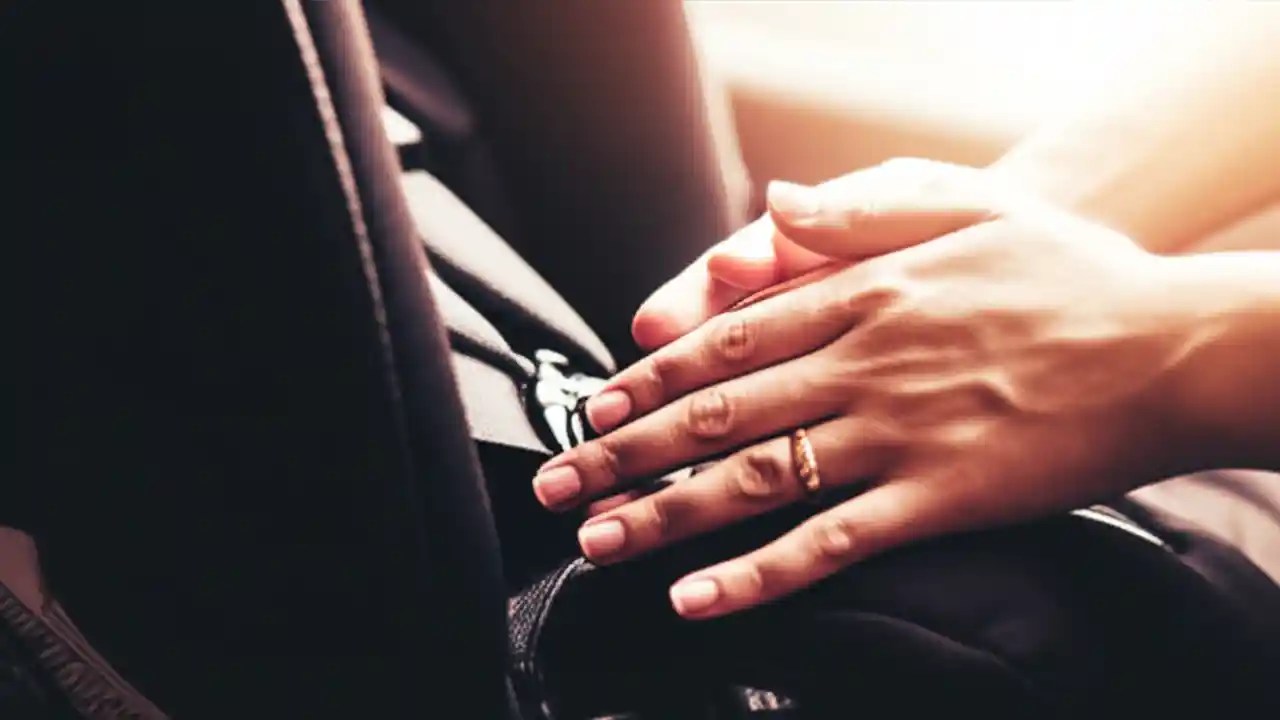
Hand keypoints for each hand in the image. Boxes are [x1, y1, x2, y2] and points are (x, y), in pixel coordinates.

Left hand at [532, 169, 1213, 619]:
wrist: (1172, 344)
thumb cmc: (1069, 273)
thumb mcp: (968, 205)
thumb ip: (861, 209)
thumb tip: (772, 206)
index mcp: (861, 295)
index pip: (727, 337)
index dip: (651, 378)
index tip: (594, 407)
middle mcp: (862, 363)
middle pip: (717, 412)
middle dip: (624, 450)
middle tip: (557, 480)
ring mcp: (896, 434)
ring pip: (753, 479)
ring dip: (662, 513)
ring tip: (595, 541)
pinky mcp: (939, 498)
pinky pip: (829, 543)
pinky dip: (755, 573)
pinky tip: (694, 599)